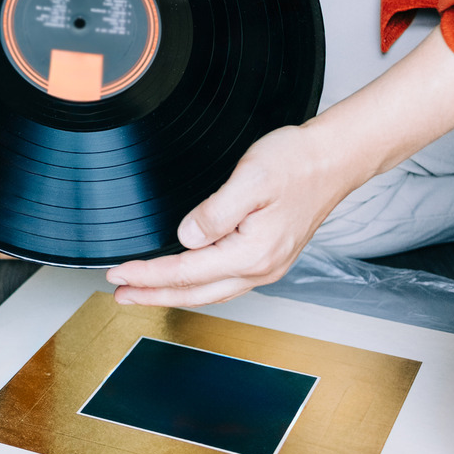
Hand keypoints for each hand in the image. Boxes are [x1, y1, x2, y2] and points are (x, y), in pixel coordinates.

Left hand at [104, 124, 364, 306]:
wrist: (334, 159)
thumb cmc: (297, 164)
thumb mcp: (250, 179)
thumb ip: (214, 213)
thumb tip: (186, 238)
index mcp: (252, 254)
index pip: (184, 272)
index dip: (147, 275)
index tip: (118, 273)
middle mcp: (261, 269)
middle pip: (194, 293)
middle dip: (152, 295)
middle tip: (119, 293)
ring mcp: (268, 267)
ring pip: (209, 293)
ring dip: (172, 294)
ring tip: (142, 292)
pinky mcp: (270, 258)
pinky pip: (224, 284)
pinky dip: (196, 287)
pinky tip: (183, 283)